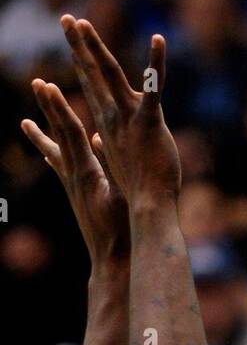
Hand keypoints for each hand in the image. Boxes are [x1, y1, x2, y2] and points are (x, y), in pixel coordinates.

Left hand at [21, 79, 128, 267]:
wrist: (111, 261)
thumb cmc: (123, 232)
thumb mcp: (122, 197)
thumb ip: (111, 166)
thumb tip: (99, 137)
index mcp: (87, 173)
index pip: (71, 133)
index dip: (60, 109)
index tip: (49, 86)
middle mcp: (75, 176)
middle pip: (59, 134)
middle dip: (48, 108)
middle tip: (37, 83)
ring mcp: (72, 187)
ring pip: (55, 151)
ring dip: (43, 131)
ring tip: (25, 120)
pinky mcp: (75, 196)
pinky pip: (61, 171)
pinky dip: (52, 157)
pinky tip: (45, 154)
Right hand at [62, 16, 180, 205]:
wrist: (147, 209)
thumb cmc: (138, 193)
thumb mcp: (118, 166)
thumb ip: (107, 147)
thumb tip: (98, 139)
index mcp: (108, 128)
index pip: (92, 89)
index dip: (81, 65)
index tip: (73, 45)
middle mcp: (112, 119)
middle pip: (91, 75)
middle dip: (77, 45)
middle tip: (65, 19)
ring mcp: (128, 119)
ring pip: (109, 74)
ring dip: (95, 46)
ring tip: (82, 23)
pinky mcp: (149, 122)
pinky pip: (154, 86)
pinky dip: (156, 62)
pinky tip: (158, 39)